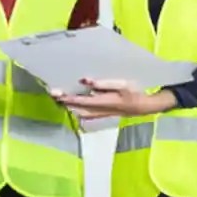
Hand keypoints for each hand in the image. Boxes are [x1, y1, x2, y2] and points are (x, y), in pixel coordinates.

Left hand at [50, 79, 177, 118]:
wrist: (143, 106)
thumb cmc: (133, 92)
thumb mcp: (120, 84)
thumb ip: (102, 83)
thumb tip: (83, 81)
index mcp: (103, 102)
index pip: (80, 101)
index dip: (67, 98)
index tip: (56, 93)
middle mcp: (99, 111)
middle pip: (76, 108)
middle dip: (64, 102)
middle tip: (53, 94)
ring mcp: (100, 115)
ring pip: (79, 113)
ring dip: (68, 106)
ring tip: (59, 98)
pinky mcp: (102, 115)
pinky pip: (85, 114)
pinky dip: (76, 109)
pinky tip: (71, 104)